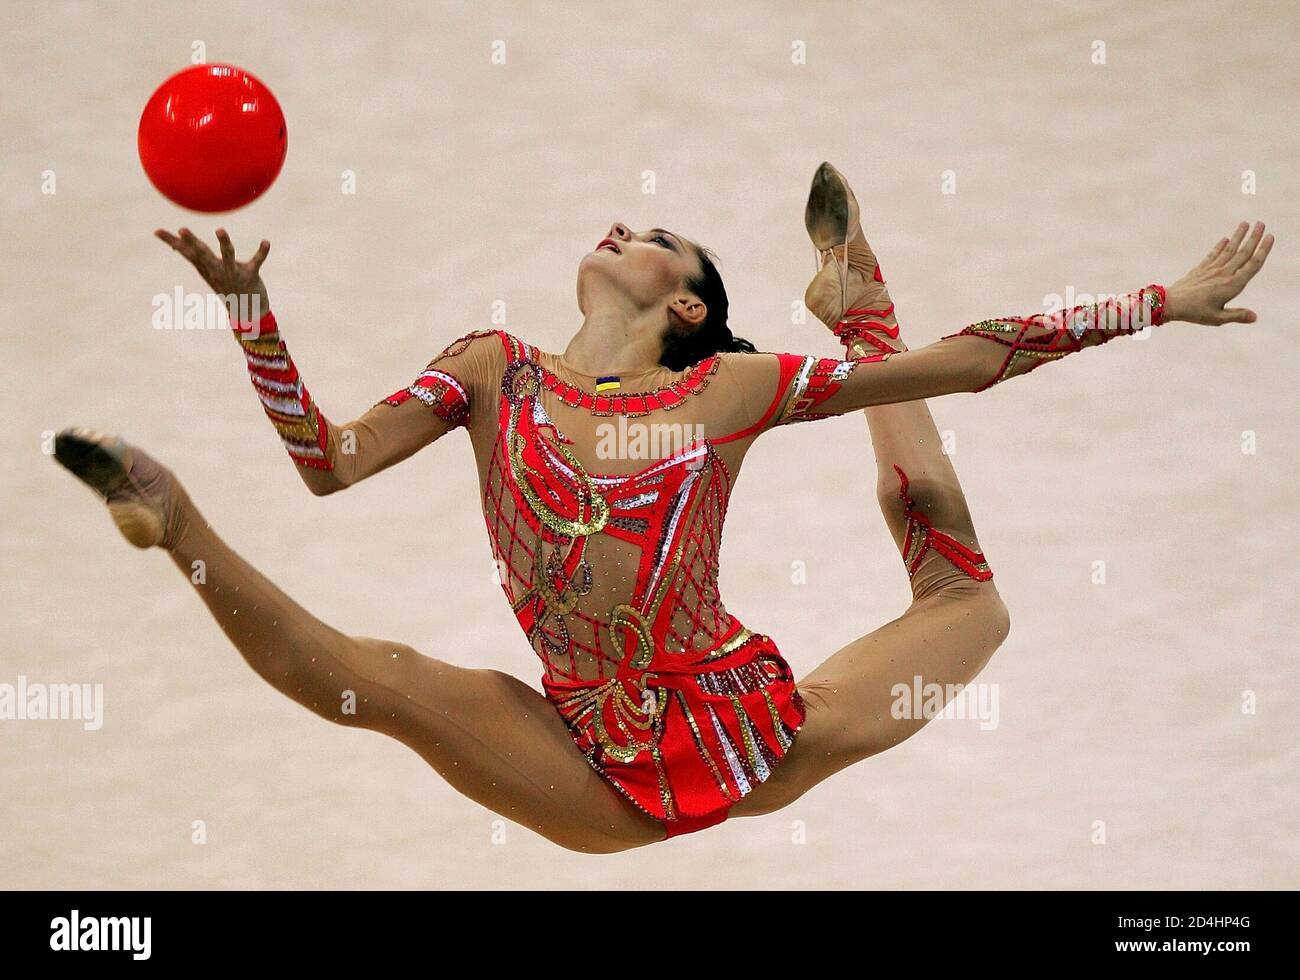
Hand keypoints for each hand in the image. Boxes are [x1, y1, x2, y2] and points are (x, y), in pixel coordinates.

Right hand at [155, 227, 271, 327]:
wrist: (248, 313)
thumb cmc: (227, 287)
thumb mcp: (209, 272)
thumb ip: (197, 257)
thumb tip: (177, 242)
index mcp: (206, 268)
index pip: (186, 253)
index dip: (171, 242)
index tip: (156, 231)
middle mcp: (217, 271)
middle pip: (202, 254)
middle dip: (193, 242)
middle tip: (182, 229)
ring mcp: (234, 274)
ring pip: (228, 257)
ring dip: (224, 244)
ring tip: (220, 230)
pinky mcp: (251, 276)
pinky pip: (257, 262)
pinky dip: (262, 252)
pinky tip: (266, 242)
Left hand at [1164, 222, 1272, 324]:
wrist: (1171, 303)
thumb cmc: (1195, 313)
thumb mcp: (1218, 318)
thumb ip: (1237, 315)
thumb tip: (1255, 317)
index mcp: (1232, 285)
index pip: (1252, 265)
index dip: (1263, 250)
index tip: (1270, 237)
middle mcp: (1224, 274)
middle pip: (1243, 253)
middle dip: (1254, 238)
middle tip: (1262, 223)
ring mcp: (1212, 269)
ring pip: (1229, 250)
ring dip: (1238, 236)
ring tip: (1245, 223)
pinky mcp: (1201, 268)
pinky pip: (1213, 254)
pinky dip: (1220, 245)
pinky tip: (1225, 238)